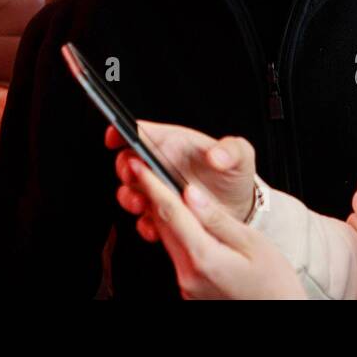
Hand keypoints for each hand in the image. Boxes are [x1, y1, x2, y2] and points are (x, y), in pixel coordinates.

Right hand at [105, 121, 256, 222]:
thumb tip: (216, 155)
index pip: (140, 131)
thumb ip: (231, 150)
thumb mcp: (240, 157)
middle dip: (125, 169)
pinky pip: (144, 220)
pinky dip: (145, 223)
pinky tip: (157, 225)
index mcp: (173, 143)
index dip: (122, 131)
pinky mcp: (162, 213)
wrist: (241, 210)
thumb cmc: (235, 176)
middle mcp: (161, 165)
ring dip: (130, 197)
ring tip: (143, 202)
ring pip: (129, 191)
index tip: (114, 137)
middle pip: (127, 161)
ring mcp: (159, 190)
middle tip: (135, 176)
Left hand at [119, 155, 304, 299]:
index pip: (170, 214)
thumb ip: (217, 218)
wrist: (279, 312)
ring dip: (163, 214)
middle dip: (152, 196)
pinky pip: (177, 255)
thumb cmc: (274, 282)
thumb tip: (191, 194)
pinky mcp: (190, 292)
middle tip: (142, 168)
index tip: (139, 165)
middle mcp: (189, 275)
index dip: (152, 185)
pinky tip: (183, 222)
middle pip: (163, 227)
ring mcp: (187, 286)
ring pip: (168, 240)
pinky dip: (176, 234)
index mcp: (204, 259)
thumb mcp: (252, 242)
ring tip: (161, 189)